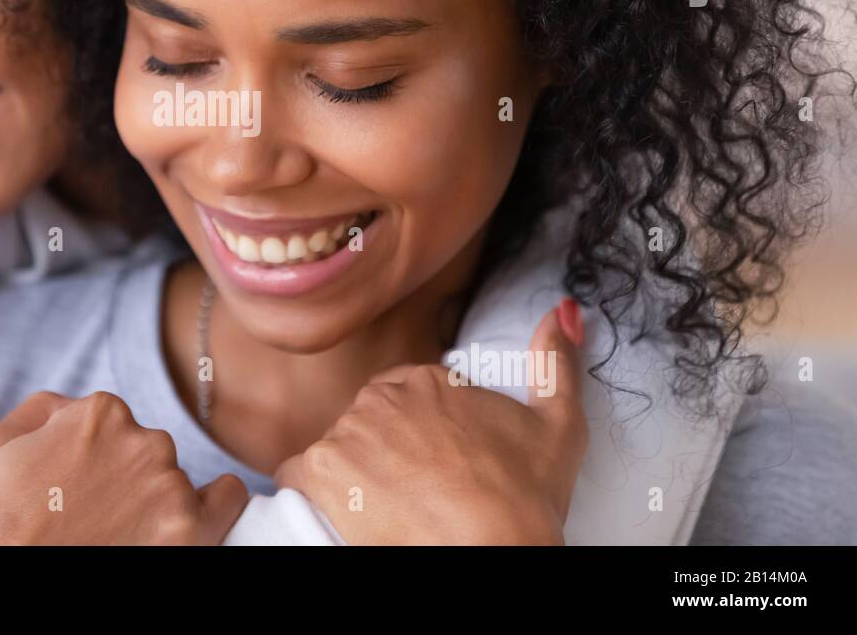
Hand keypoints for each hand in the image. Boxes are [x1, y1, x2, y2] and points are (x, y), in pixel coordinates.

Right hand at [0, 390, 247, 544]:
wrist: (2, 590)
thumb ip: (43, 411)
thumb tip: (70, 407)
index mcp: (99, 412)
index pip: (108, 423)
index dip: (86, 456)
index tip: (73, 486)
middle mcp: (144, 440)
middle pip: (142, 450)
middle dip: (121, 476)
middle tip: (91, 514)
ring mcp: (171, 487)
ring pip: (172, 479)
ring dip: (152, 499)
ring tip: (117, 534)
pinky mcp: (191, 532)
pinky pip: (227, 500)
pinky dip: (213, 507)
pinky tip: (187, 523)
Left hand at [274, 298, 588, 544]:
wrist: (494, 550)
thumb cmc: (524, 497)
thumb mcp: (559, 424)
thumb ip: (555, 360)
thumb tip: (562, 310)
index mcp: (425, 380)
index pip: (401, 399)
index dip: (418, 436)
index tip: (435, 465)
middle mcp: (380, 399)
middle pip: (368, 424)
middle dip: (384, 453)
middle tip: (417, 492)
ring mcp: (346, 434)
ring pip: (337, 451)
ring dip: (353, 476)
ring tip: (391, 509)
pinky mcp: (319, 472)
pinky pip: (298, 477)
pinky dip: (315, 495)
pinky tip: (348, 514)